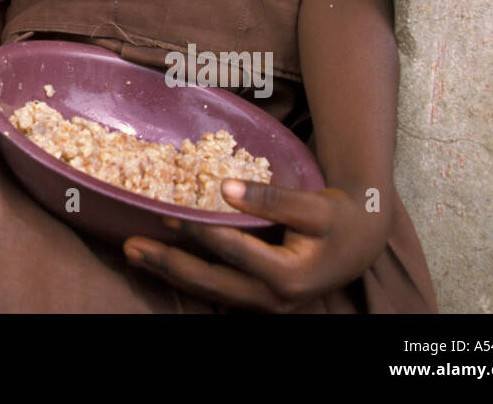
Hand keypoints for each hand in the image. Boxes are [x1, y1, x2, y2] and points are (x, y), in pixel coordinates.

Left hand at [123, 179, 390, 311]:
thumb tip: (223, 188)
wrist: (360, 242)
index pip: (234, 253)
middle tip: (132, 246)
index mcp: (289, 277)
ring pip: (210, 292)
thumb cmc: (338, 219)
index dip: (199, 233)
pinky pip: (216, 290)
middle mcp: (274, 300)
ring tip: (134, 253)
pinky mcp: (258, 300)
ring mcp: (264, 305)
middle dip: (169, 265)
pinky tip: (160, 262)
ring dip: (170, 273)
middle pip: (213, 283)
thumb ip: (270, 198)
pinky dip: (187, 277)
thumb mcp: (313, 206)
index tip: (167, 214)